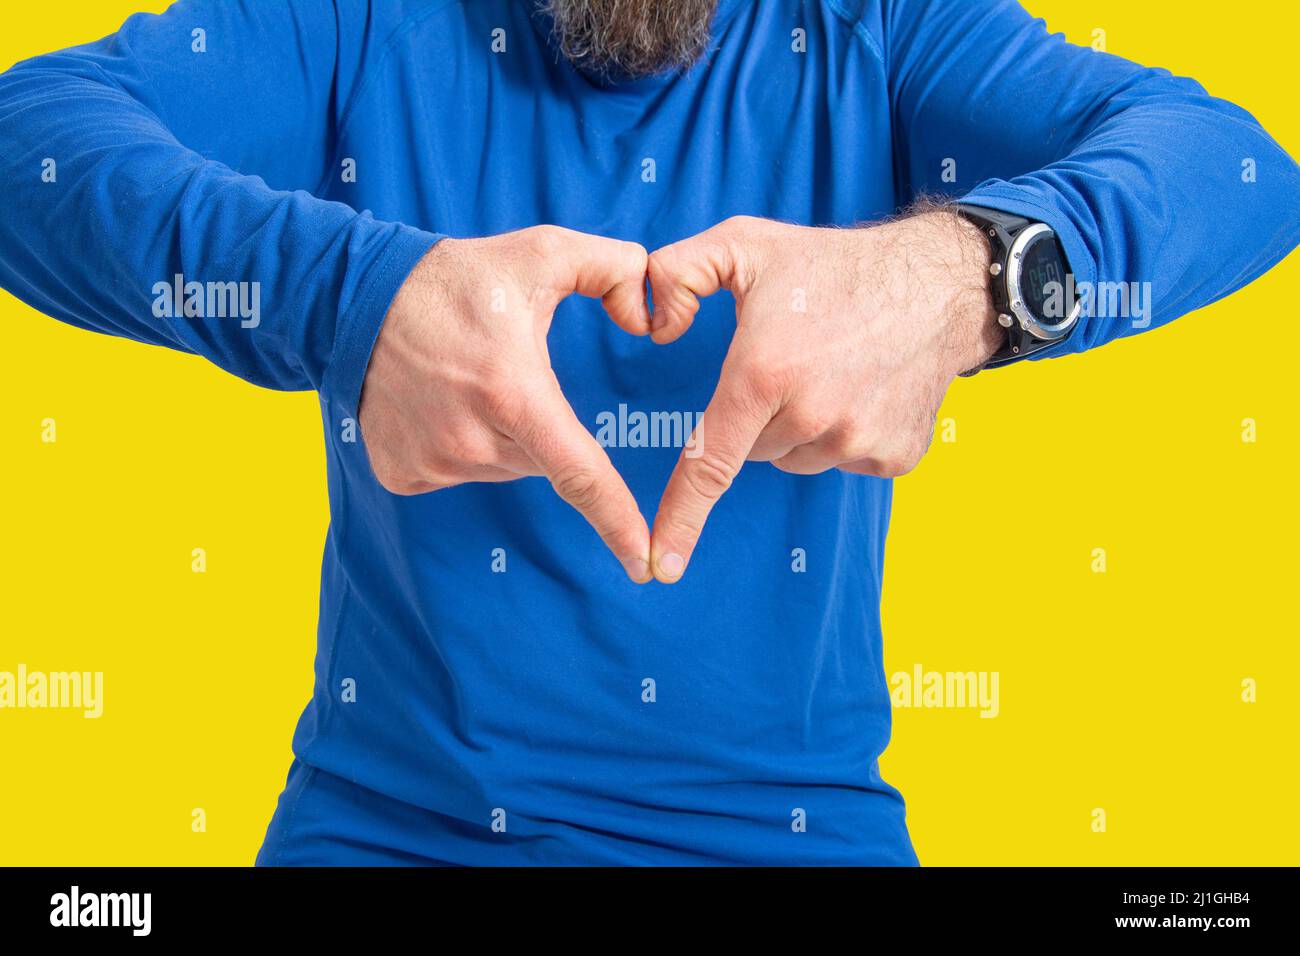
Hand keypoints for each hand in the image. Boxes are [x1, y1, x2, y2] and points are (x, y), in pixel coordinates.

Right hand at [359, 225, 654, 582]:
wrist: (355, 300)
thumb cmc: (457, 279)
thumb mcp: (541, 252)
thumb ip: (614, 269)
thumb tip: (649, 318)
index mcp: (512, 393)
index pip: (578, 474)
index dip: (617, 521)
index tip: (644, 564)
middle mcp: (470, 439)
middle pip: (541, 460)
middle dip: (539, 425)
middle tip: (504, 373)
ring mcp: (432, 462)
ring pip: (501, 468)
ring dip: (499, 436)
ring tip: (466, 383)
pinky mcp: (403, 475)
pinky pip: (457, 474)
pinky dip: (459, 446)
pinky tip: (436, 404)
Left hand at [644, 211, 1001, 582]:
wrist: (937, 286)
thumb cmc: (831, 265)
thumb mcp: (744, 244)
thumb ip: (675, 272)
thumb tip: (654, 327)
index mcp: (763, 375)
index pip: (708, 463)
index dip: (680, 518)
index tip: (660, 566)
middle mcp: (811, 417)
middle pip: (751, 449)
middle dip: (757, 415)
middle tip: (790, 361)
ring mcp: (857, 441)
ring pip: (794, 457)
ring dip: (800, 426)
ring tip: (831, 370)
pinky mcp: (892, 457)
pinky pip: (841, 461)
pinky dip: (842, 433)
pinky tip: (862, 388)